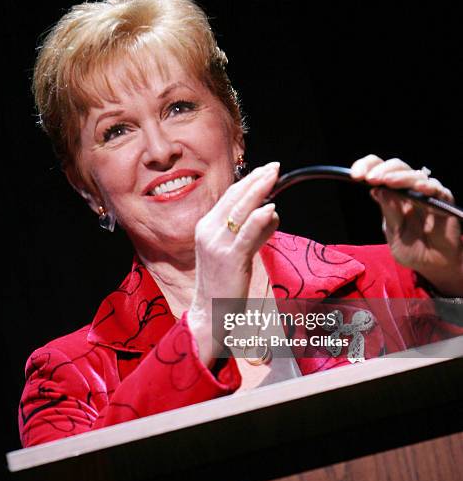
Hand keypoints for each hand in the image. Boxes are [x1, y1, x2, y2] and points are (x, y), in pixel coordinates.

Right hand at [188, 162, 279, 363]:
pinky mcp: (229, 259)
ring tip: (274, 177)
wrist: (210, 313)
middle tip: (274, 167)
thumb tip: (272, 213)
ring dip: (259, 191)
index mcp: (205, 227)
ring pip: (240, 211)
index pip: (229, 197)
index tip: (265, 170)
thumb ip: (252, 232)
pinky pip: (245, 235)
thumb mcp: (235, 252)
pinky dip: (258, 220)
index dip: (248, 181)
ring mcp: (216, 244)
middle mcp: (207, 231)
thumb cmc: (224, 284)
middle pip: (234, 198)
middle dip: (256, 180)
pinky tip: (270, 209)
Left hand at [351, 155, 462, 295]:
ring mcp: (426, 192)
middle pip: (396, 167)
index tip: (355, 175)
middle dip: (382, 170)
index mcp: (391, 194)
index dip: (367, 167)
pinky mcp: (444, 200)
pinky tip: (418, 188)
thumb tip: (376, 190)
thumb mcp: (394, 232)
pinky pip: (437, 189)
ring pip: (415, 175)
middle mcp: (408, 189)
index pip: (379, 171)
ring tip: (388, 182)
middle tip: (369, 178)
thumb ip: (389, 212)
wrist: (433, 265)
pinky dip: (428, 187)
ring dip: (401, 177)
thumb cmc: (411, 248)